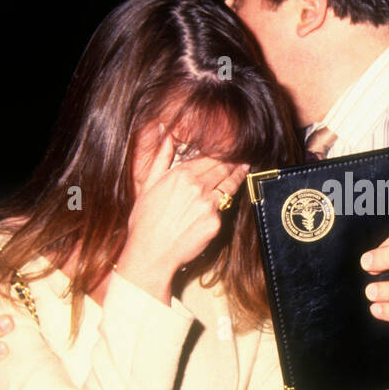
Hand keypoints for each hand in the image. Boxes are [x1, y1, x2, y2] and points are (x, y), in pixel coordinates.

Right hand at [115, 133, 249, 300]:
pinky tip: (228, 198)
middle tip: (241, 158)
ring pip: (229, 186)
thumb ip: (161, 159)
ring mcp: (209, 205)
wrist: (150, 253)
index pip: (208, 158)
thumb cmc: (144, 222)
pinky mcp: (216, 222)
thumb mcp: (147, 185)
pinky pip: (224, 209)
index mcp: (181, 175)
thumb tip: (167, 136)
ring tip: (244, 169)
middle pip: (223, 169)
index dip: (219, 154)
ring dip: (238, 175)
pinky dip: (224, 203)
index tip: (226, 151)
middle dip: (232, 162)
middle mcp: (198, 187)